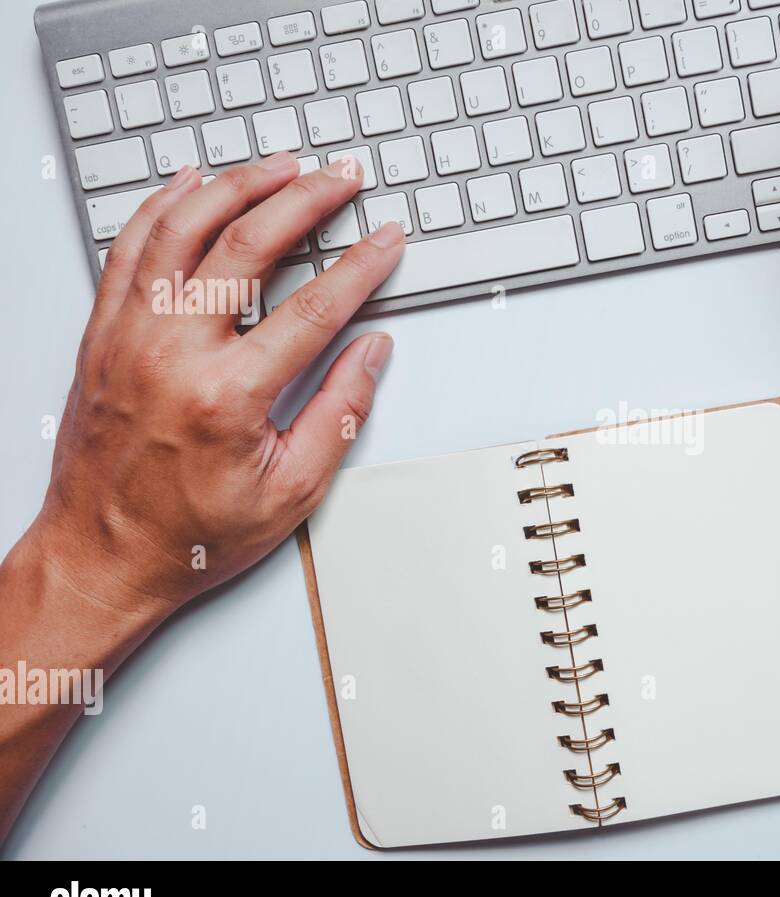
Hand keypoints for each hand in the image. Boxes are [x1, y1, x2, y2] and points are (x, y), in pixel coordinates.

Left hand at [32, 152, 404, 632]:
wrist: (101, 555)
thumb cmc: (191, 533)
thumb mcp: (292, 490)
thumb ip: (340, 412)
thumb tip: (372, 351)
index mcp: (228, 396)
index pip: (313, 308)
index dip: (360, 266)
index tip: (386, 240)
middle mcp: (172, 354)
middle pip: (246, 246)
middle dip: (304, 201)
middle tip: (340, 178)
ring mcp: (129, 338)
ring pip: (182, 229)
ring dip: (235, 186)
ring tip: (278, 166)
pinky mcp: (102, 336)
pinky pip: (129, 249)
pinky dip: (161, 206)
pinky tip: (190, 184)